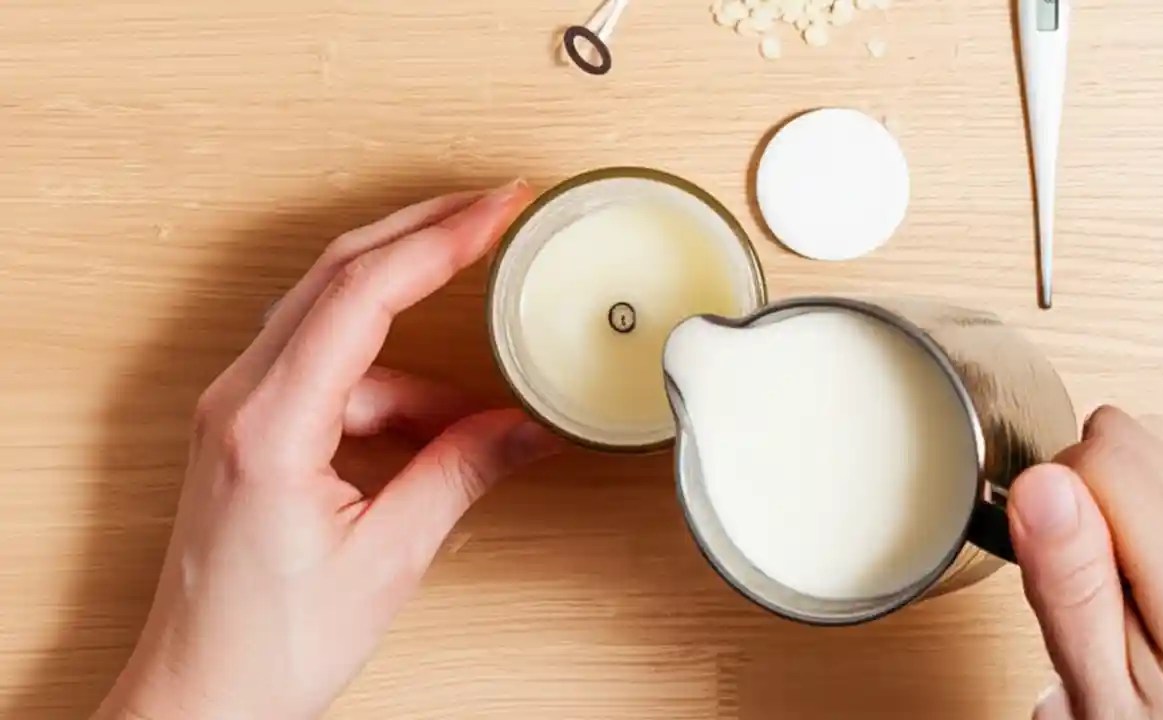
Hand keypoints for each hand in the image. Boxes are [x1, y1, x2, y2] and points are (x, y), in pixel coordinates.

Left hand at [94, 181, 562, 719]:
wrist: (201, 697)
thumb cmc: (267, 645)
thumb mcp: (387, 558)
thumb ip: (461, 474)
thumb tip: (526, 428)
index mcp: (271, 423)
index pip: (361, 292)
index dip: (437, 239)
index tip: (495, 210)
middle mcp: (242, 398)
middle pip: (337, 273)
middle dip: (422, 232)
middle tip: (491, 209)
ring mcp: (240, 408)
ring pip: (333, 316)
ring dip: (411, 317)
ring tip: (486, 349)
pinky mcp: (252, 426)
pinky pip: (331, 370)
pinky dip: (393, 380)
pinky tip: (441, 417)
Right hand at [1010, 407, 1162, 718]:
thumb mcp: (1100, 696)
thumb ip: (1069, 585)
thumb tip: (1040, 484)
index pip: (1102, 456)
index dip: (1053, 496)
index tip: (1058, 560)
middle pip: (1138, 438)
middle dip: (1089, 488)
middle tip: (1088, 575)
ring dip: (1126, 496)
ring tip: (1121, 577)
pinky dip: (1162, 516)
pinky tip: (1154, 578)